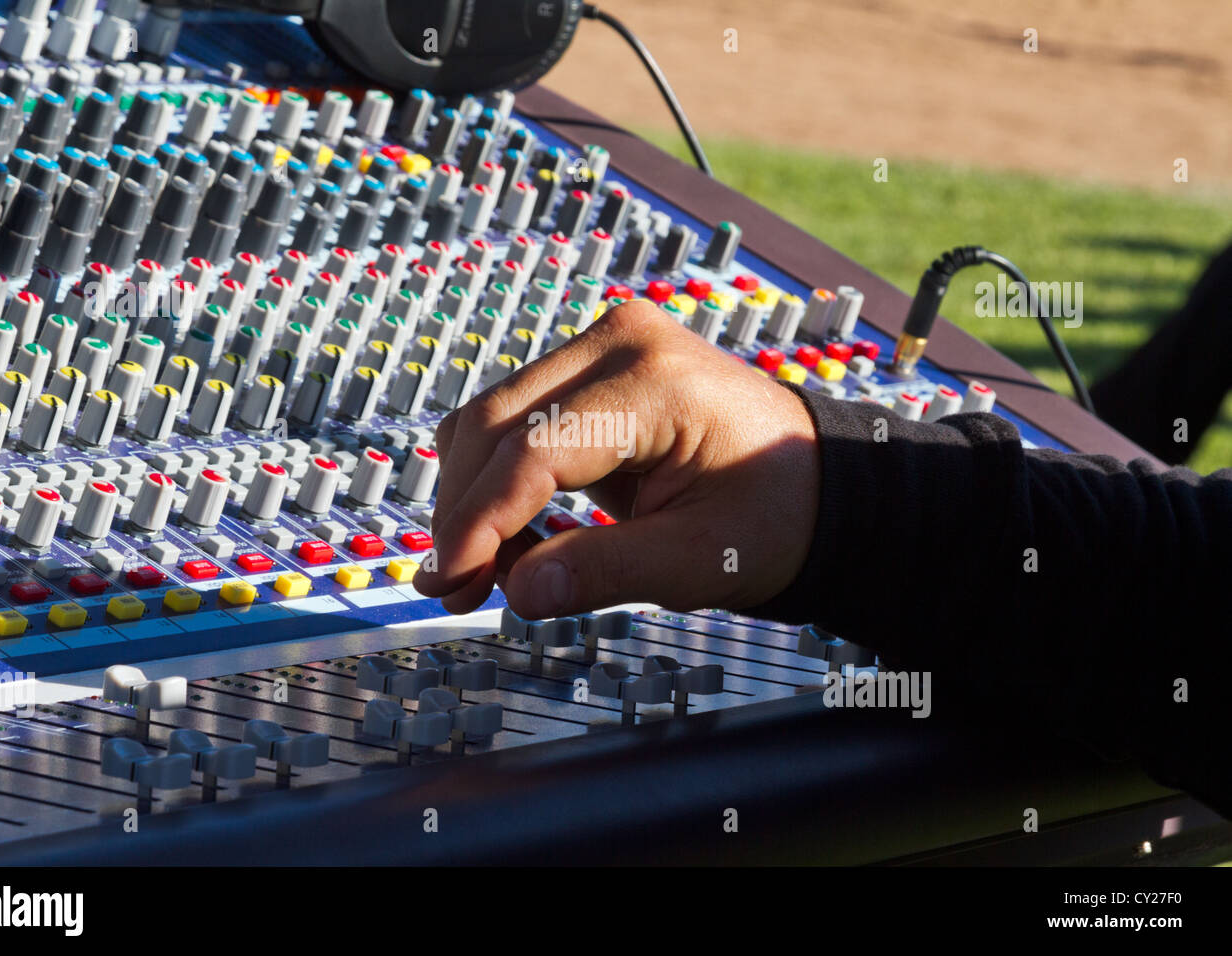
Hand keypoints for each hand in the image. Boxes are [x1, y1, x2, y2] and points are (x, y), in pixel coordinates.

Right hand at [413, 299, 821, 618]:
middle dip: (464, 514)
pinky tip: (512, 536)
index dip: (481, 523)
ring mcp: (600, 346)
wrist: (812, 481)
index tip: (451, 584)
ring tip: (489, 572)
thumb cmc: (774, 515)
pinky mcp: (587, 369)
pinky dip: (496, 479)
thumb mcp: (700, 558)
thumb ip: (607, 572)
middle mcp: (619, 342)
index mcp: (655, 380)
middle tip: (456, 590)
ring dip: (473, 497)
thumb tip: (518, 591)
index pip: (533, 450)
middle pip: (493, 425)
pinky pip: (513, 420)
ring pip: (490, 420)